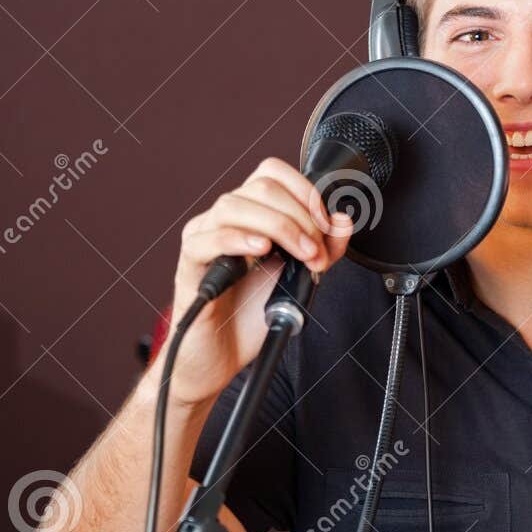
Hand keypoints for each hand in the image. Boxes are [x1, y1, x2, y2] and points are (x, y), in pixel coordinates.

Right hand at [158, 157, 352, 405]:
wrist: (221, 358)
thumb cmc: (251, 315)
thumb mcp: (300, 278)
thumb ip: (324, 248)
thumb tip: (342, 220)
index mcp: (250, 214)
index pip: (273, 173)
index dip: (305, 191)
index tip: (325, 223)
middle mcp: (225, 219)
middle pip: (261, 188)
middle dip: (301, 217)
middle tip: (316, 253)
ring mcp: (204, 238)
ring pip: (235, 205)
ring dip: (278, 227)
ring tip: (300, 256)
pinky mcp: (189, 264)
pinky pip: (207, 238)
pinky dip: (238, 239)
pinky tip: (260, 251)